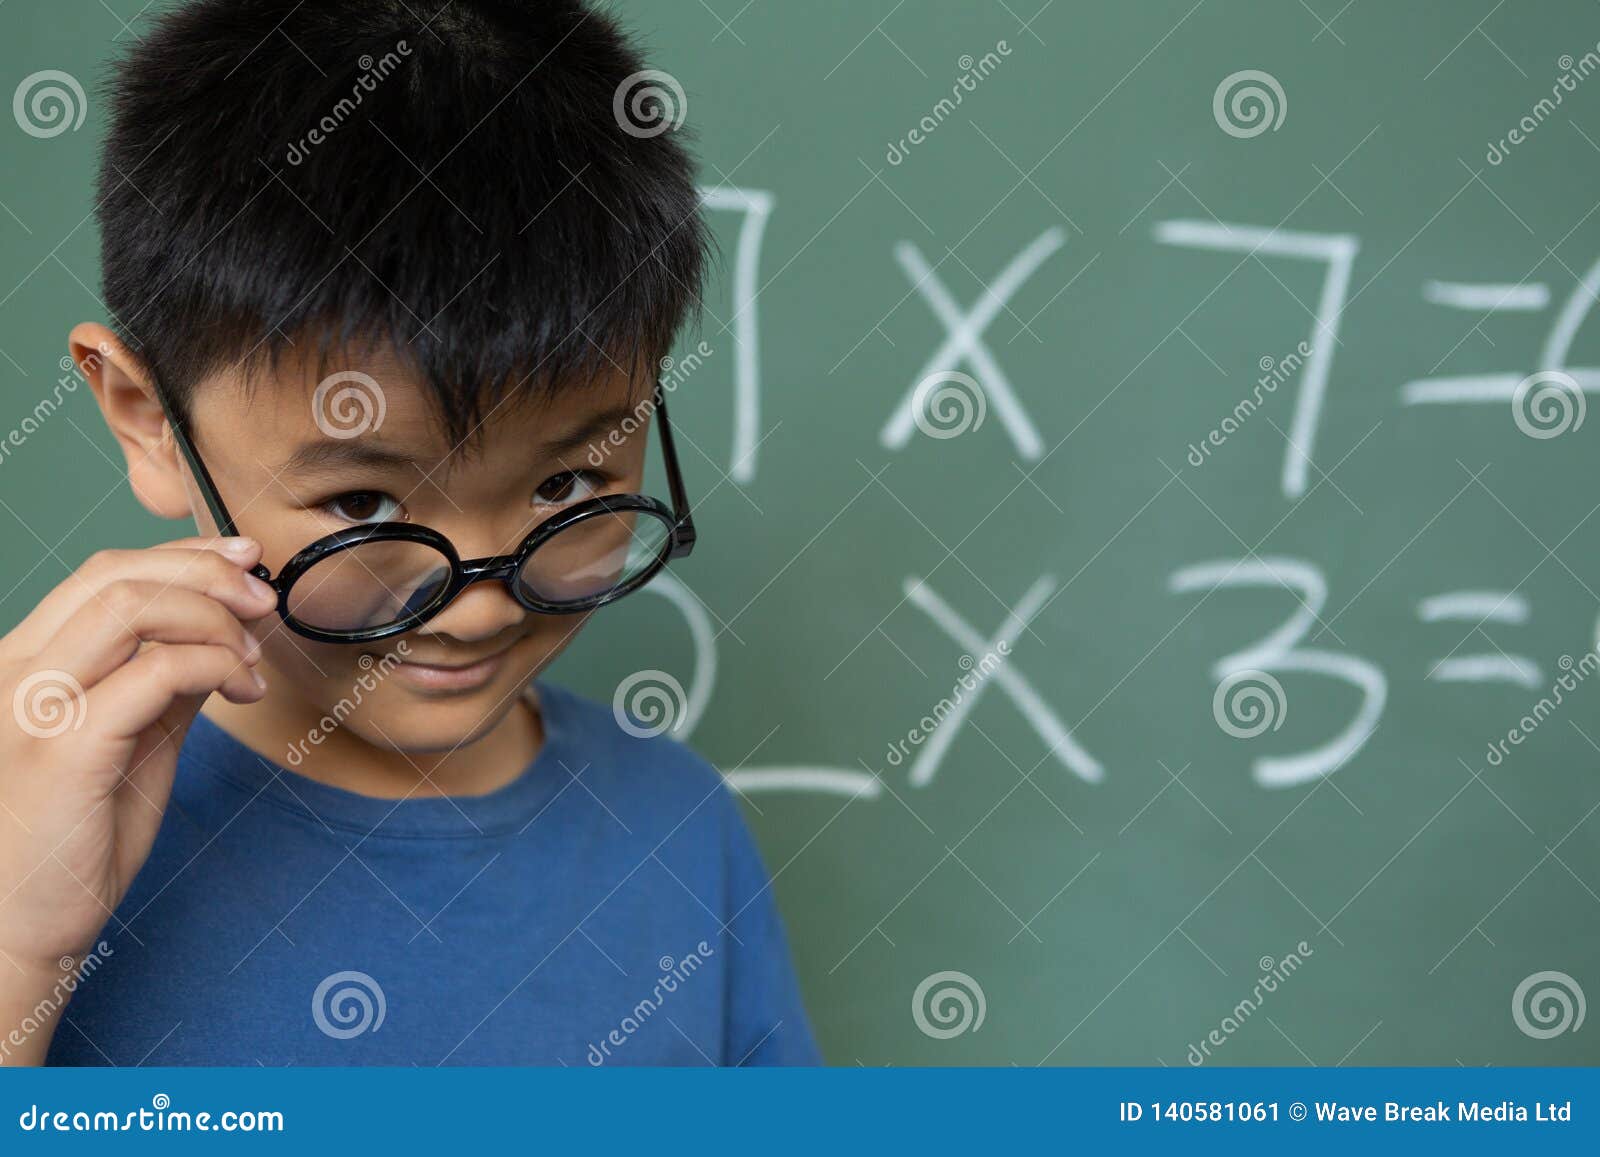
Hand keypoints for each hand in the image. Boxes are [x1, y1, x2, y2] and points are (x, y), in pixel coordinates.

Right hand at [0, 536, 274, 991]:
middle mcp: (18, 672)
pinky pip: (154, 671)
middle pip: (116, 575)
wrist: (18, 929)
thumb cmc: (70, 842)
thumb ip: (163, 688)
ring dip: (212, 617)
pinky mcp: (64, 748)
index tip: (244, 562)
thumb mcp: (130, 745)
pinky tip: (240, 689)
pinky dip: (212, 663)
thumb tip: (219, 638)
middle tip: (265, 601)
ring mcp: (34, 707)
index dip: (182, 556)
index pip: (102, 573)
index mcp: (27, 664)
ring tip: (252, 656)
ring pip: (129, 606)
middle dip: (207, 574)